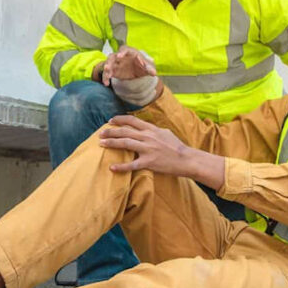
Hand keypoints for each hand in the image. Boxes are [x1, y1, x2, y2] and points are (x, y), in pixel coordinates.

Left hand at [99, 115, 224, 188]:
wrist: (186, 159)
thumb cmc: (176, 146)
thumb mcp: (165, 132)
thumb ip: (153, 129)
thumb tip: (144, 127)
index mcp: (152, 129)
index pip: (132, 120)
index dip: (119, 119)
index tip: (110, 121)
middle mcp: (148, 137)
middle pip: (125, 131)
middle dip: (111, 131)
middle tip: (101, 133)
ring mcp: (148, 149)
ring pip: (125, 143)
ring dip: (112, 143)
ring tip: (101, 144)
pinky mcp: (149, 162)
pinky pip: (132, 165)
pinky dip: (121, 166)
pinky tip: (112, 167)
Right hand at [101, 46, 155, 86]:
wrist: (140, 71)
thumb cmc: (144, 65)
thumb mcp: (148, 67)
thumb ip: (150, 69)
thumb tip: (154, 73)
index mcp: (130, 52)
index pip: (125, 49)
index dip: (122, 52)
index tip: (119, 56)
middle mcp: (121, 56)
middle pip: (113, 56)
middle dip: (110, 61)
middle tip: (107, 67)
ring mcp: (116, 63)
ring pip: (108, 63)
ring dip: (106, 69)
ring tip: (107, 75)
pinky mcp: (113, 70)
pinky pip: (107, 73)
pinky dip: (106, 77)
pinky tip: (106, 83)